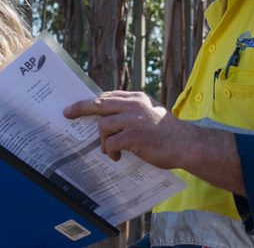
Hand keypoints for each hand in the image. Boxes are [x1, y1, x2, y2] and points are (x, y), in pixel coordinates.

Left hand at [64, 90, 195, 167]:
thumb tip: (111, 116)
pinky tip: (118, 156)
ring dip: (102, 141)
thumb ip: (134, 111)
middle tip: (67, 113)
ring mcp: (132, 120)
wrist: (187, 144)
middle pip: (98, 103)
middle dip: (80, 108)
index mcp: (137, 98)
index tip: (81, 105)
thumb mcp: (151, 112)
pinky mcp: (133, 136)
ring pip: (102, 126)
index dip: (93, 101)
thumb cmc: (168, 133)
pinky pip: (110, 143)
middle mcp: (133, 105)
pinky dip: (110, 151)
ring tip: (111, 150)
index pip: (108, 96)